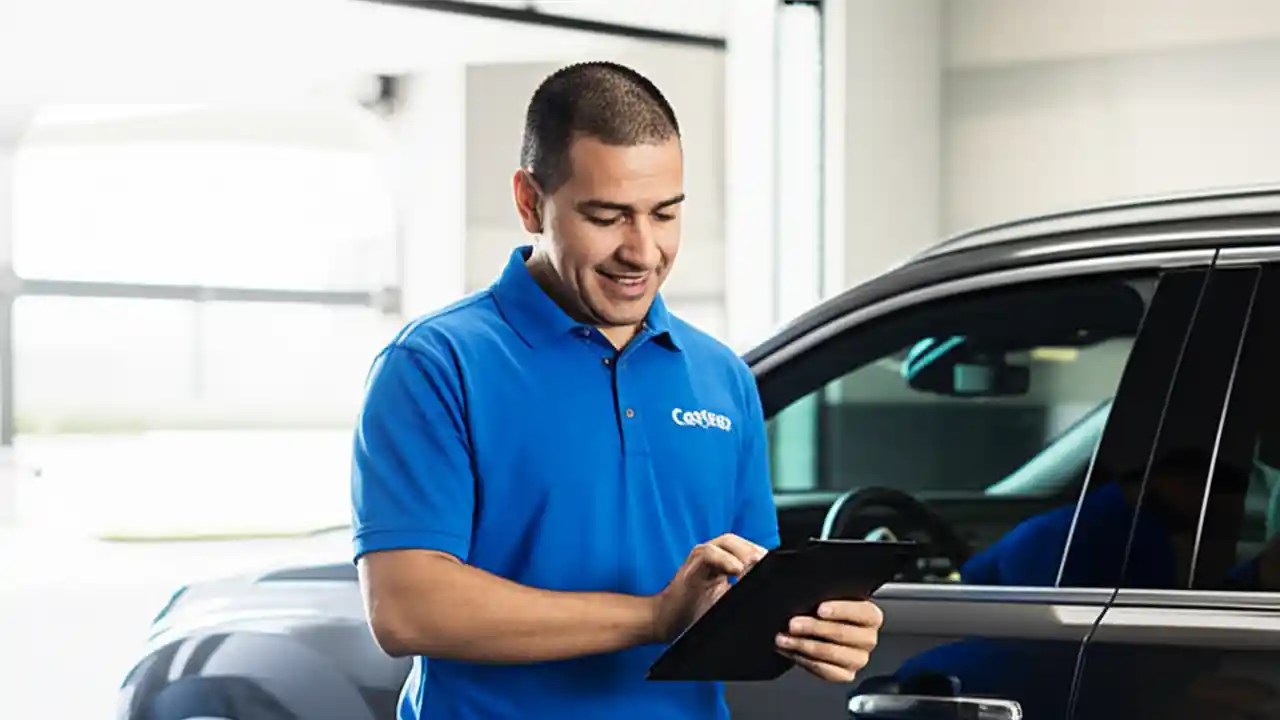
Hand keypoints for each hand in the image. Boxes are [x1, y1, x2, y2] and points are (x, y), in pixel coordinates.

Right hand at [651, 534, 766, 642]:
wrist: (667, 624)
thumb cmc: (695, 614)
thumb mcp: (728, 603)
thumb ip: (745, 593)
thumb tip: (770, 595)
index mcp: (723, 563)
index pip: (745, 549)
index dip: (759, 554)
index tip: (776, 566)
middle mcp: (712, 557)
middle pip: (737, 541)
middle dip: (754, 550)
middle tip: (767, 563)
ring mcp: (699, 560)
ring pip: (725, 542)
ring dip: (742, 552)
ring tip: (754, 565)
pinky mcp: (689, 568)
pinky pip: (707, 554)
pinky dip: (723, 559)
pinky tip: (736, 570)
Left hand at [775, 600, 882, 681]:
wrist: (822, 629)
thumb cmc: (825, 609)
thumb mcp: (829, 597)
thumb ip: (824, 594)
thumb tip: (806, 595)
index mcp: (871, 616)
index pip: (861, 612)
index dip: (841, 610)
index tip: (820, 609)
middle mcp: (869, 639)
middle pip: (843, 633)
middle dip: (814, 628)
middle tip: (792, 624)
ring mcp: (859, 659)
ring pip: (831, 654)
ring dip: (803, 645)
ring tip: (783, 639)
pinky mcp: (846, 675)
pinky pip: (825, 670)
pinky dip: (803, 660)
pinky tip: (789, 651)